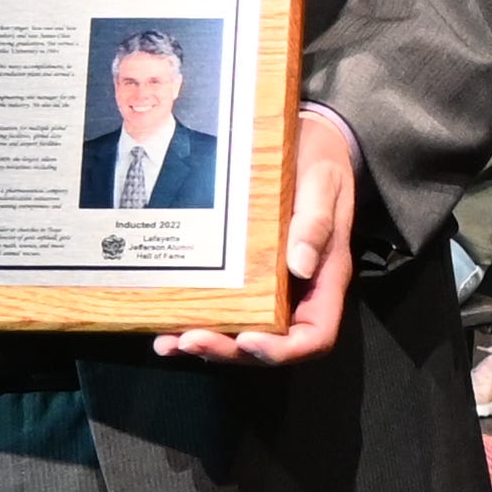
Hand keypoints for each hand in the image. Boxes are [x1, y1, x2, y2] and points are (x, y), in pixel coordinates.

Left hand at [160, 104, 360, 365]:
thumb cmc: (320, 163)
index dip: (283, 349)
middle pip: (270, 343)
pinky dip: (197, 320)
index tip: (249, 339)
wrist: (309, 140)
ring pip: (243, 333)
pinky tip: (166, 324)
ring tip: (169, 342)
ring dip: (208, 344)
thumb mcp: (323, 185)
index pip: (314, 335)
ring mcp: (271, 287)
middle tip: (190, 340)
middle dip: (230, 350)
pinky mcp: (247, 274)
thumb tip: (299, 267)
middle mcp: (298, 293)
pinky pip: (227, 307)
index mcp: (325, 278)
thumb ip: (315, 224)